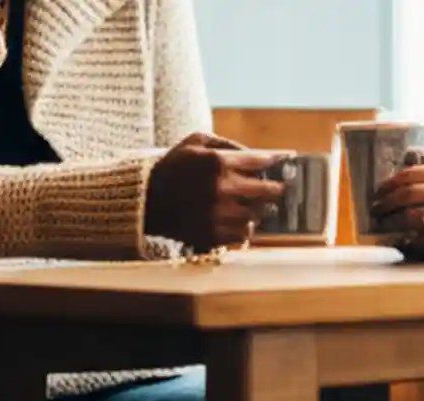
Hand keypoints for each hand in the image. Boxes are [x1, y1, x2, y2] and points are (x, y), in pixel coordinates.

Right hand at [145, 133, 288, 250]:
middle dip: (274, 188)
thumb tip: (253, 153)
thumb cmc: (173, 167)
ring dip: (258, 209)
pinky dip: (245, 226)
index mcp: (218, 163)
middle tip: (276, 188)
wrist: (146, 201)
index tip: (277, 165)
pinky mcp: (215, 234)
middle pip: (267, 191)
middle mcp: (222, 189)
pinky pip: (244, 233)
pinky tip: (239, 220)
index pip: (259, 162)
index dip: (272, 163)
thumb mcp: (195, 142)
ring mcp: (220, 214)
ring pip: (258, 214)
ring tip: (254, 205)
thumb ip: (225, 143)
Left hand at [372, 162, 423, 259]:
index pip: (411, 175)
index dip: (388, 184)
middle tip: (374, 211)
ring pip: (413, 219)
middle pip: (408, 196)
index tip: (377, 192)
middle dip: (385, 204)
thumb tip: (401, 179)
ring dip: (392, 224)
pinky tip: (401, 241)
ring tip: (383, 226)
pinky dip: (409, 241)